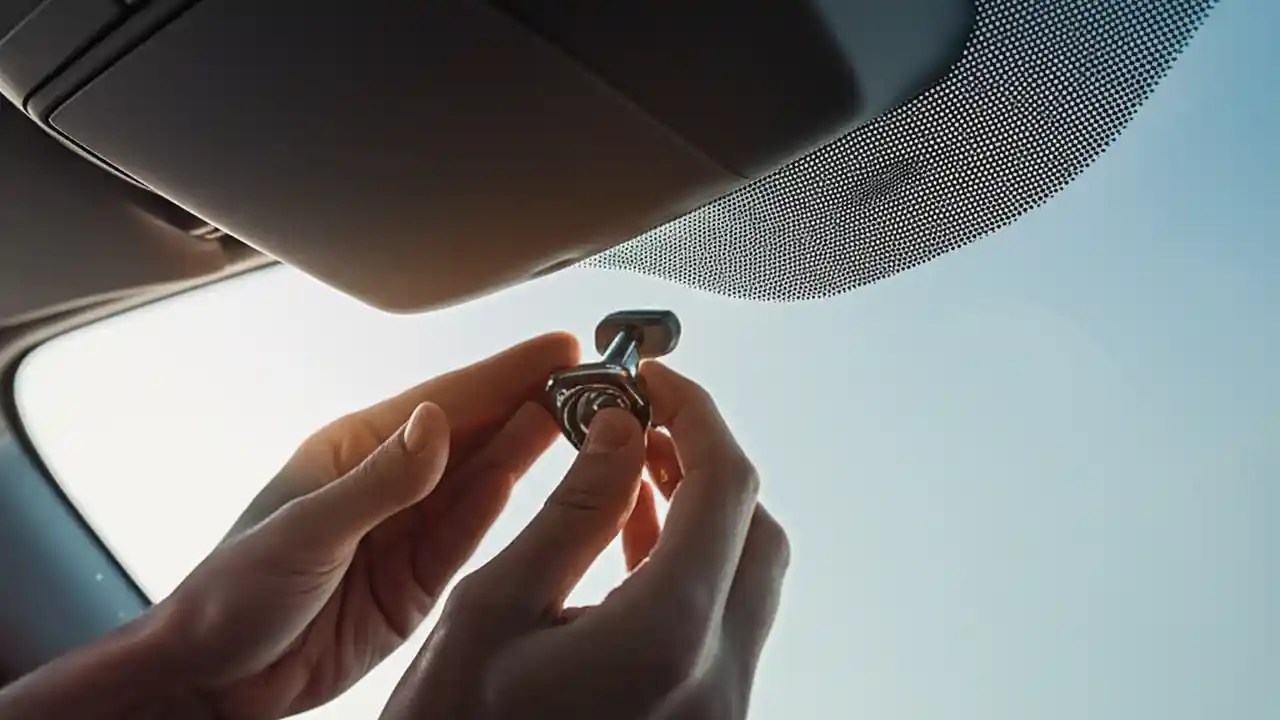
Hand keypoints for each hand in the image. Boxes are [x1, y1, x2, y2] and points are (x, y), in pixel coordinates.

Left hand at [152, 333, 578, 717]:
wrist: (219, 679)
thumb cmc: (233, 593)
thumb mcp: (305, 530)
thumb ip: (380, 482)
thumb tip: (437, 422)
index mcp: (354, 451)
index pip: (446, 402)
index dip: (506, 372)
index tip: (561, 348)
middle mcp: (389, 483)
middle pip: (475, 432)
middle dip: (533, 399)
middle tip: (596, 377)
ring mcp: (408, 530)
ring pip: (483, 478)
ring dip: (531, 445)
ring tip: (588, 415)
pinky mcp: (420, 579)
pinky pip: (472, 534)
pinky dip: (507, 503)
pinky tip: (540, 475)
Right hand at [382, 363, 789, 719]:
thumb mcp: (495, 605)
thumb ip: (573, 509)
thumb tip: (621, 427)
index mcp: (665, 638)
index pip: (725, 488)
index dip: (696, 416)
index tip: (658, 381)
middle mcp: (716, 678)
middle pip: (755, 530)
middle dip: (707, 461)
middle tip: (644, 423)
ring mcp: (720, 708)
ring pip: (749, 576)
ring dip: (703, 512)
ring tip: (633, 468)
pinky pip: (725, 622)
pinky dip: (694, 567)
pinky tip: (635, 536)